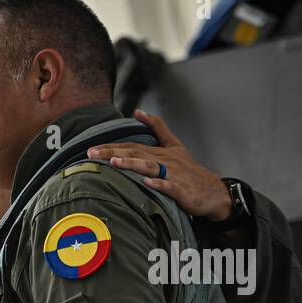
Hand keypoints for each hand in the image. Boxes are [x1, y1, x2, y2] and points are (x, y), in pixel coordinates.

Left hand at [87, 108, 232, 221]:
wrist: (212, 190)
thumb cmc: (189, 169)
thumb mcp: (174, 145)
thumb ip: (157, 127)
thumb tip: (139, 111)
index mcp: (159, 152)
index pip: (131, 147)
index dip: (110, 147)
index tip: (89, 149)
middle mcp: (164, 161)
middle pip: (136, 154)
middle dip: (113, 153)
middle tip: (91, 153)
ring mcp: (173, 175)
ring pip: (150, 167)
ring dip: (133, 164)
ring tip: (114, 162)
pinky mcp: (182, 190)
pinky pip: (170, 186)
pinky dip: (159, 184)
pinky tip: (147, 182)